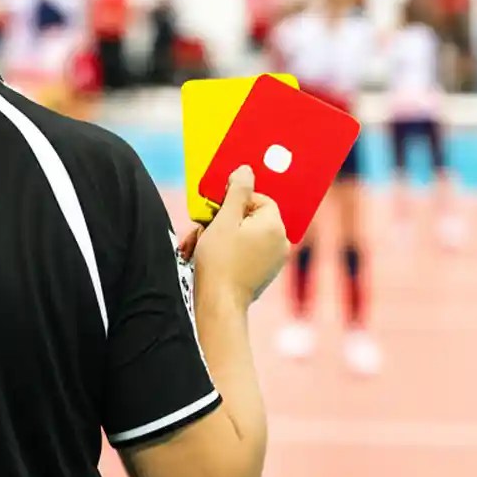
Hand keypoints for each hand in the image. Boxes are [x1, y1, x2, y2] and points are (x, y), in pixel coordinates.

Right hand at [188, 166, 289, 305]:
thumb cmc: (220, 262)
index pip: (258, 199)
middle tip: (199, 230)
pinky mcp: (263, 274)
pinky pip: (244, 252)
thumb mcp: (224, 219)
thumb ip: (237, 191)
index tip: (214, 211)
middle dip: (220, 221)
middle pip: (248, 218)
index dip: (233, 201)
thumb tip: (246, 170)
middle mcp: (280, 243)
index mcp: (275, 227)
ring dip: (217, 237)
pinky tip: (204, 258)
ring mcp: (273, 261)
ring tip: (196, 247)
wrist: (218, 305)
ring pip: (243, 236)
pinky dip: (225, 251)